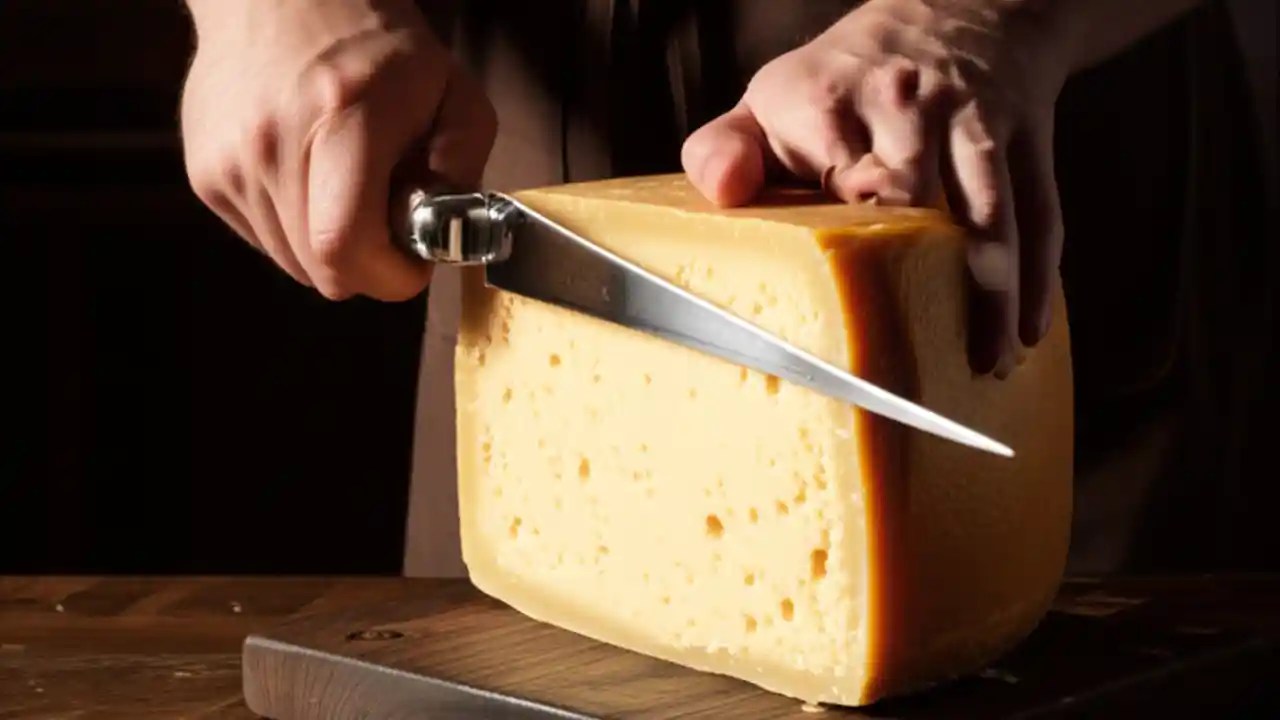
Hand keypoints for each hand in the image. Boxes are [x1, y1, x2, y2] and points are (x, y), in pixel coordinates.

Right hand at [180, 0, 495, 300]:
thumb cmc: (378, 47)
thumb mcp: (454, 92)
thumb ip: (463, 167)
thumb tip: (444, 234)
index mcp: (342, 119)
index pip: (344, 246)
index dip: (389, 276)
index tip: (414, 261)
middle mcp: (273, 145)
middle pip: (322, 271)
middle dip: (368, 264)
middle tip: (388, 220)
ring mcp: (230, 163)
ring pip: (292, 265)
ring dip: (329, 246)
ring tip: (346, 188)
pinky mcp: (204, 175)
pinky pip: (263, 241)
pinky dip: (295, 228)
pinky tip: (310, 178)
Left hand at [681, 0, 1067, 375]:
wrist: (951, 9)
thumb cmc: (839, 85)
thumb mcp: (766, 101)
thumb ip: (723, 150)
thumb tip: (724, 193)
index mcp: (827, 102)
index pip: (832, 180)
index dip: (843, 247)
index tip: (838, 310)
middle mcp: (903, 103)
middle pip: (912, 201)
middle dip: (915, 279)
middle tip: (907, 365)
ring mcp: (971, 118)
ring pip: (988, 215)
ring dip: (991, 295)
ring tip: (984, 365)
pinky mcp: (1024, 135)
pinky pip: (1038, 210)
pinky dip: (1038, 277)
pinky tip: (1026, 332)